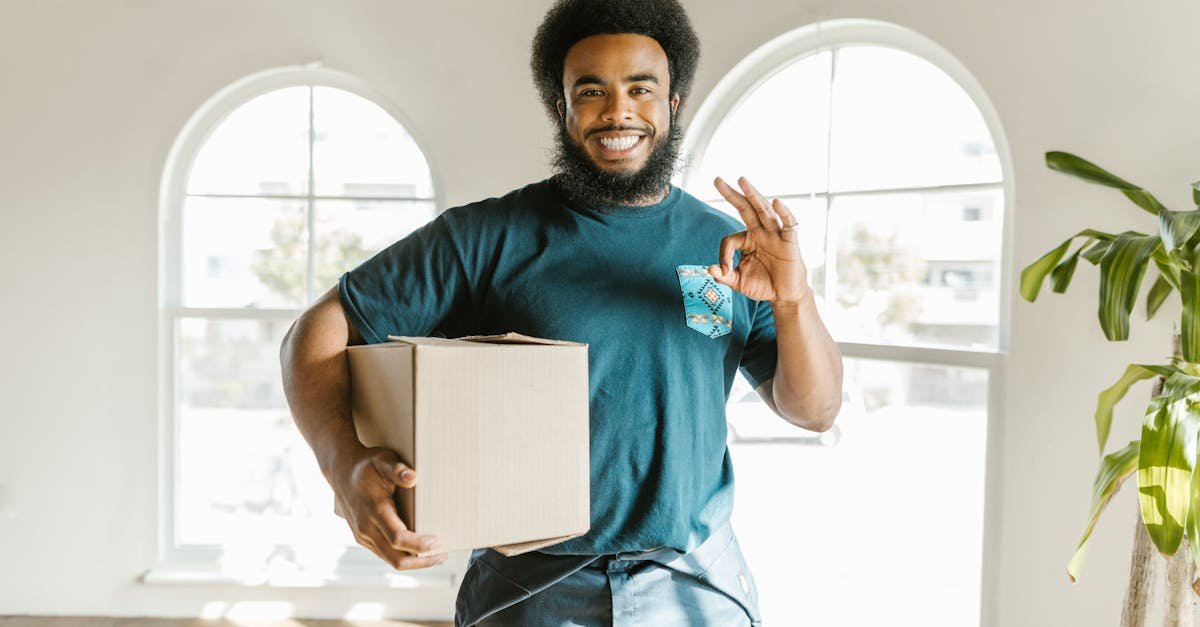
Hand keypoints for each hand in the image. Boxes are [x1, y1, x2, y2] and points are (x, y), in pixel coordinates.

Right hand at [331, 446, 445, 568]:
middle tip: (442, 554)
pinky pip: (386, 555)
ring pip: (392, 560)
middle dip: (422, 561)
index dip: (419, 544)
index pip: (397, 538)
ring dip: (415, 561)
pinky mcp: (365, 539)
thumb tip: (412, 477)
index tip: (438, 541)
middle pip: (397, 559)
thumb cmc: (367, 466)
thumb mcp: (382, 460)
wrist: (342, 473)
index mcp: (374, 510)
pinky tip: (419, 550)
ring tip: (437, 555)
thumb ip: (397, 469)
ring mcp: (364, 537)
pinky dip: (405, 556)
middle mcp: (366, 529)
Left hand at [709, 176, 811, 304]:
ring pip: (763, 210)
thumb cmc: (763, 285)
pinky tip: (776, 202)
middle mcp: (760, 232)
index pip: (730, 239)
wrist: (785, 295)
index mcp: (747, 240)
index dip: (723, 255)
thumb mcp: (739, 282)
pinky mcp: (790, 241)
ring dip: (753, 195)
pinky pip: (788, 224)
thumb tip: (709, 269)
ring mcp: (775, 234)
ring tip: (741, 180)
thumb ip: (724, 276)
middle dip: (731, 194)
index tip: (724, 270)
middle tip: (716, 180)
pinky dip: (784, 212)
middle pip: (745, 209)